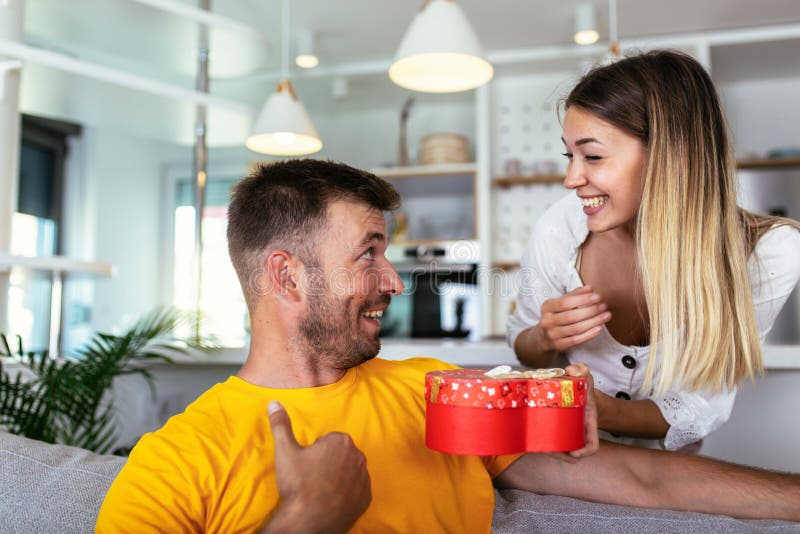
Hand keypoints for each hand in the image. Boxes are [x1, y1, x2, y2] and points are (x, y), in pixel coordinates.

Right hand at [262, 401, 370, 533]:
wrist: (308, 521)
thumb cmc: (298, 484)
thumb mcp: (285, 451)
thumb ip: (281, 424)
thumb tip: (274, 402)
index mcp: (341, 441)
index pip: (328, 441)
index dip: (315, 452)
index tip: (307, 465)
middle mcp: (358, 457)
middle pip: (341, 455)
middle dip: (329, 462)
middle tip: (312, 478)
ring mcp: (364, 479)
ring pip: (350, 472)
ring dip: (339, 477)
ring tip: (321, 490)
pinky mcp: (366, 499)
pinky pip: (357, 490)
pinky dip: (347, 493)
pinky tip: (332, 500)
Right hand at [537, 286, 610, 351]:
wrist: (544, 337)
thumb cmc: (557, 316)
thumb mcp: (561, 303)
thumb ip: (574, 295)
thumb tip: (590, 288)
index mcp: (547, 307)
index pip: (565, 303)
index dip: (582, 299)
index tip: (597, 297)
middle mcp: (547, 321)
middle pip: (571, 316)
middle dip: (590, 310)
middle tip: (604, 306)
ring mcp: (552, 335)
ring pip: (576, 328)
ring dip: (594, 322)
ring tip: (606, 315)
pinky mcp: (559, 345)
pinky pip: (576, 340)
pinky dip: (589, 334)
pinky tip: (599, 328)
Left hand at [546, 363, 599, 462]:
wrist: (577, 391)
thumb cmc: (582, 387)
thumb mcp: (584, 377)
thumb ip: (582, 370)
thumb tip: (571, 369)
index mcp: (588, 424)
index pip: (592, 445)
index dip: (584, 452)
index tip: (572, 452)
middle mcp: (578, 432)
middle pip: (572, 454)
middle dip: (559, 455)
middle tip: (545, 449)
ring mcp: (567, 433)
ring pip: (559, 451)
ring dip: (548, 452)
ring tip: (536, 446)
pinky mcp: (556, 431)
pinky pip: (551, 443)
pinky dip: (542, 445)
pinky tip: (531, 441)